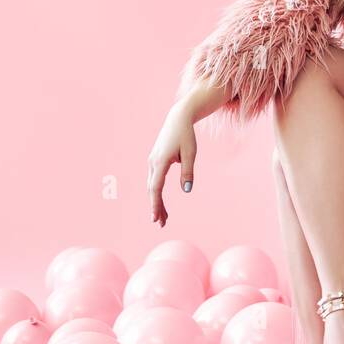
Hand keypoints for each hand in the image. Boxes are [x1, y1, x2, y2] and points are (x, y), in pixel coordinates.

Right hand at [147, 101, 197, 227]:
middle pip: (152, 190)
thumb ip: (188, 172)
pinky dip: (157, 193)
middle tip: (161, 224)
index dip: (156, 204)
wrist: (178, 118)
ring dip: (156, 202)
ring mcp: (152, 161)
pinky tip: (161, 202)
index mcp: (161, 161)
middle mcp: (153, 162)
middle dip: (156, 207)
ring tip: (163, 218)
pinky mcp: (155, 160)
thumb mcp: (190, 153)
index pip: (156, 187)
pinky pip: (154, 180)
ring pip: (152, 186)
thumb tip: (186, 191)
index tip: (156, 218)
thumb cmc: (186, 135)